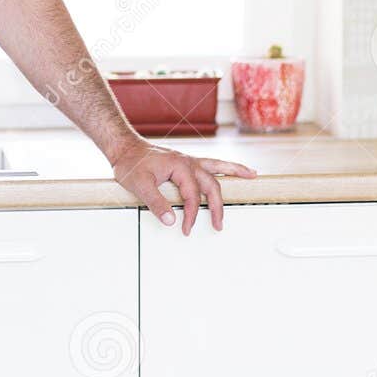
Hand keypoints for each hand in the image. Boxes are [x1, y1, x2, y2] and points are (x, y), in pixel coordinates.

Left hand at [107, 138, 255, 234]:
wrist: (124, 147)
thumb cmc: (130, 163)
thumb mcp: (139, 185)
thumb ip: (156, 203)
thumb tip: (171, 220)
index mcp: (179, 166)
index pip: (192, 196)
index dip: (191, 214)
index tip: (186, 228)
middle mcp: (188, 162)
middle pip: (211, 185)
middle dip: (217, 206)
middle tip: (218, 225)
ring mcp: (189, 161)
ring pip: (217, 168)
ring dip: (235, 172)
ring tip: (253, 176)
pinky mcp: (186, 162)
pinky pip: (211, 163)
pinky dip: (225, 166)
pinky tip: (236, 169)